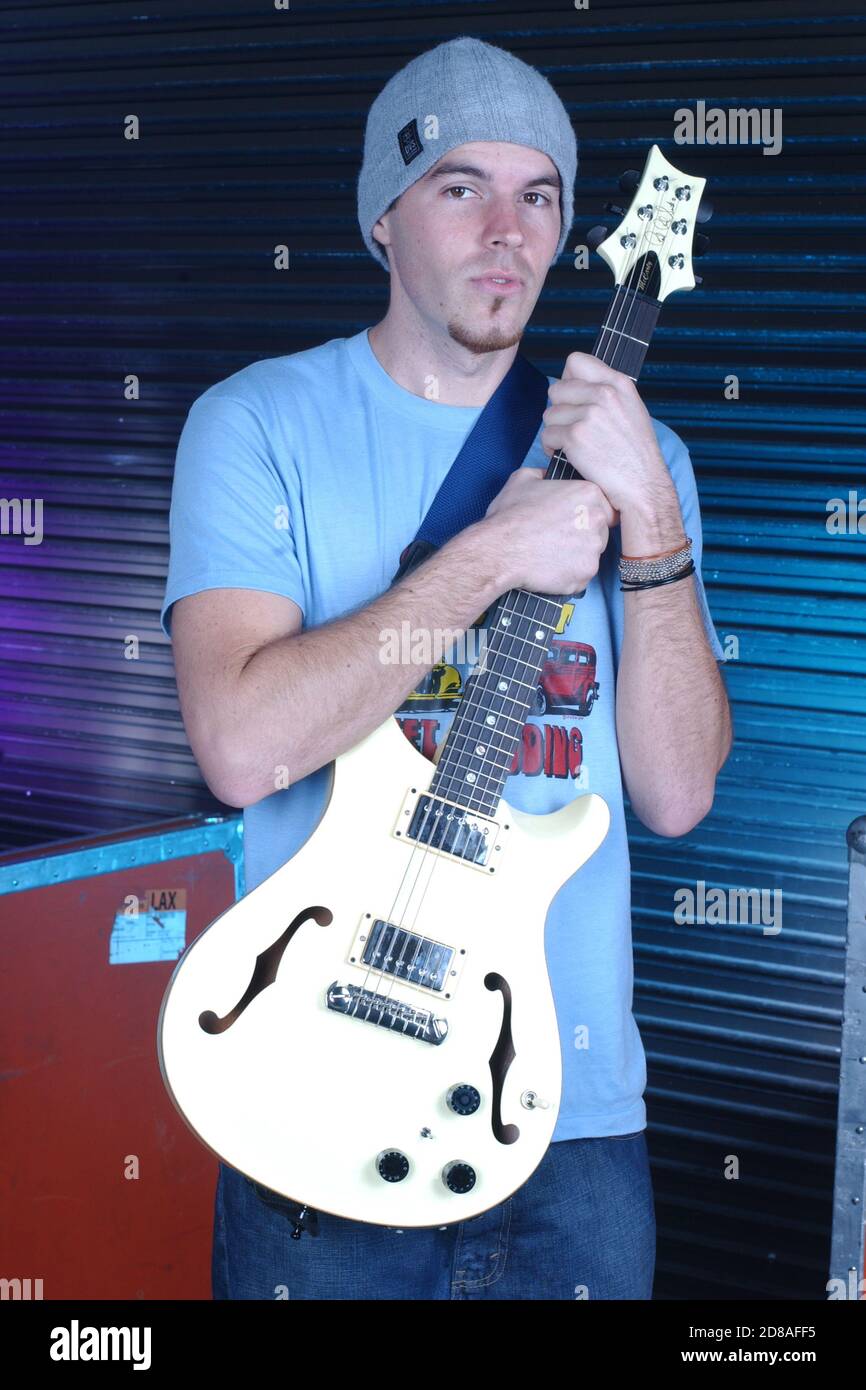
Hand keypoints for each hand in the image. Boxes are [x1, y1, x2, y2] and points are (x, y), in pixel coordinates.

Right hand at [482, 466, 616, 594]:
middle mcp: (597, 521)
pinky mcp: (585, 574)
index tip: (573, 521)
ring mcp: (593, 550)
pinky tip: (549, 568)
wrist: (499, 551)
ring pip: (592, 555)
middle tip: (558, 538)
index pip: (604, 506)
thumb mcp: (523, 480)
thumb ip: (544, 474)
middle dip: (583, 536)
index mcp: (588, 493)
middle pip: (601, 531)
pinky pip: (582, 576)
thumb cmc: (510, 516)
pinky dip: (569, 576)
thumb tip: (546, 475)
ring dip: (576, 556)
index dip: (588, 515)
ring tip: (550, 554)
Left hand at [541, 351, 678, 527]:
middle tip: (573, 426)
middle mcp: (604, 394)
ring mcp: (589, 415)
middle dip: (560, 409)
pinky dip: (552, 447)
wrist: (642, 485)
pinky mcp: (575, 437)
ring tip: (574, 443)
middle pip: (556, 389)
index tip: (573, 397)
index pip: (576, 361)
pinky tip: (568, 455)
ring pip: (549, 414)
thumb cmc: (635, 453)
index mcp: (619, 383)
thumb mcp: (631, 409)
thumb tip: (572, 383)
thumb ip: (606, 391)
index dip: (568, 380)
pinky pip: (547, 435)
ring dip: (556, 430)